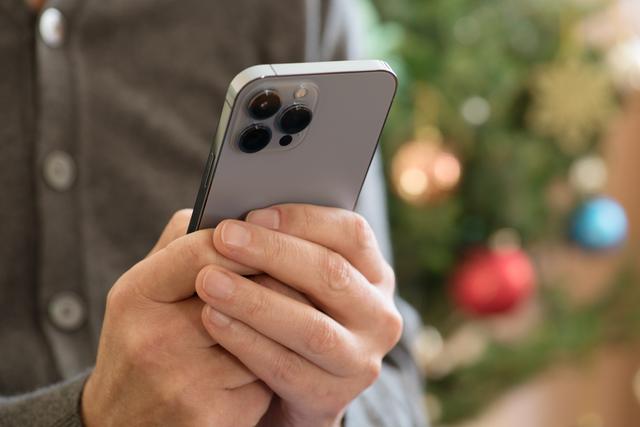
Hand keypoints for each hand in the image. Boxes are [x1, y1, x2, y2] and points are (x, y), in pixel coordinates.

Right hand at [82, 210, 271, 426]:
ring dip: (284, 325)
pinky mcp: (212, 415)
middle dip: (280, 280)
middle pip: (246, 291)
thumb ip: (180, 247)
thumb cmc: (144, 344)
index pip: (204, 251)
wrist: (122, 424)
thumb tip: (229, 210)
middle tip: (303, 270)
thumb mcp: (144, 293)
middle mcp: (155, 338)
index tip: (274, 233)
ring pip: (266, 334)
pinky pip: (267, 377)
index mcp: (137, 295)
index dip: (247, 240)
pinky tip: (267, 364)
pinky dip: (274, 367)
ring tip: (288, 317)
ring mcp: (183, 380)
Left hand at [195, 205, 402, 426]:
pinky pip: (287, 367)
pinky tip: (213, 319)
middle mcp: (378, 314)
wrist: (292, 391)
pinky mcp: (332, 396)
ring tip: (208, 280)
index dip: (304, 219)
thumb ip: (283, 248)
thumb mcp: (297, 281)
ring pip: (311, 327)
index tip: (253, 213)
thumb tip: (239, 215)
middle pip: (331, 274)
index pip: (352, 233)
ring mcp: (360, 359)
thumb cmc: (288, 315)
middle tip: (223, 238)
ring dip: (255, 300)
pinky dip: (247, 341)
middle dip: (273, 253)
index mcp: (374, 274)